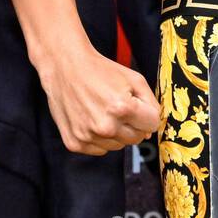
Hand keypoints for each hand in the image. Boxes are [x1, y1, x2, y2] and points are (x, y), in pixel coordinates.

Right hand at [42, 43, 159, 154]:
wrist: (65, 68)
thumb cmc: (101, 71)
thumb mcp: (135, 79)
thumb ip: (151, 104)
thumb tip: (150, 129)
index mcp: (122, 108)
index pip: (152, 125)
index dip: (147, 114)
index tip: (137, 105)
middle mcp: (105, 126)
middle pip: (137, 138)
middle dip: (133, 124)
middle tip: (118, 107)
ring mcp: (88, 136)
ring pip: (118, 146)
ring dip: (116, 132)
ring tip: (103, 111)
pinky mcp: (75, 143)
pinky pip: (99, 150)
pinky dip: (99, 138)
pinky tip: (91, 119)